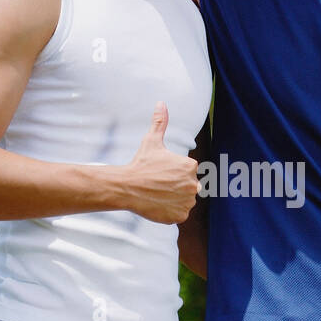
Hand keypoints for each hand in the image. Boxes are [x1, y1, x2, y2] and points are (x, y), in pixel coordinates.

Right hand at [124, 104, 199, 224]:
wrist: (127, 187)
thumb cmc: (140, 163)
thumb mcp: (151, 141)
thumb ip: (160, 122)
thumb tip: (161, 103)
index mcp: (190, 166)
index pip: (187, 171)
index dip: (173, 172)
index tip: (161, 172)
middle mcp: (193, 184)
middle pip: (188, 186)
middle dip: (176, 186)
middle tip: (159, 184)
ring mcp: (187, 202)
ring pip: (185, 200)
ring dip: (174, 199)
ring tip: (158, 193)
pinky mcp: (180, 216)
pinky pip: (179, 214)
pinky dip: (170, 211)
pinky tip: (158, 204)